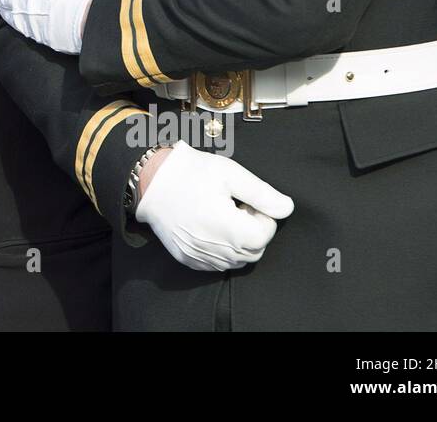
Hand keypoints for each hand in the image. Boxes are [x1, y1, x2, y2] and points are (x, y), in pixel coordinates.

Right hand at [135, 140, 294, 271]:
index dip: (262, 217)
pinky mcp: (188, 258)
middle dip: (253, 231)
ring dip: (239, 242)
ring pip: (236, 261)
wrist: (150, 180)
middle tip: (237, 207)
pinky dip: (222, 251)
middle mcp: (213, 248)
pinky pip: (216, 264)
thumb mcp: (230, 173)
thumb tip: (287, 209)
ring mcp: (199, 256)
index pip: (264, 236)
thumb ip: (262, 193)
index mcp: (228, 228)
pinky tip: (211, 227)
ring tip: (223, 216)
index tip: (247, 202)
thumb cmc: (190, 173)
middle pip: (253, 252)